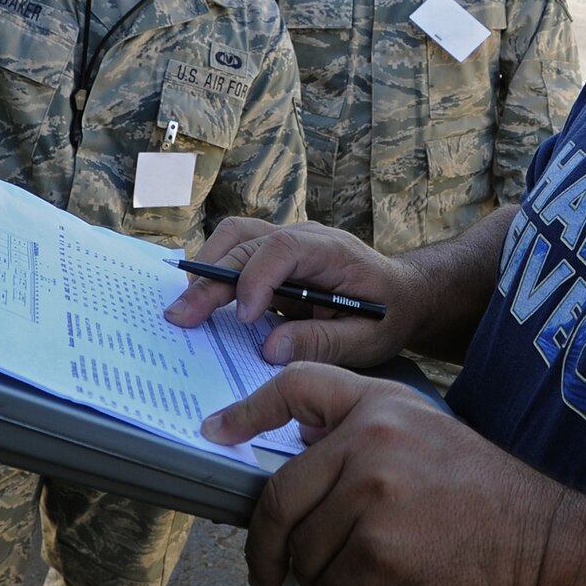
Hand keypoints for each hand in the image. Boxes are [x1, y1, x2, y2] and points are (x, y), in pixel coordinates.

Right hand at [164, 218, 415, 367]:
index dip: (256, 279)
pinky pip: (236, 251)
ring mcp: (288, 240)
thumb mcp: (366, 339)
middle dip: (211, 281)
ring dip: (205, 268)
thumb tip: (270, 349)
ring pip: (235, 236)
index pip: (283, 248)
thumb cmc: (388, 315)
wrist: (402, 294)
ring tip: (184, 308)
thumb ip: (322, 342)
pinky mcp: (275, 254)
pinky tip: (199, 302)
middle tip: (182, 318)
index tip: (242, 318)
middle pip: (247, 242)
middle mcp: (306, 236)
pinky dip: (213, 271)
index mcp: (333, 252)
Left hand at [204, 363, 567, 585]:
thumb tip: (295, 462)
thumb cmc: (485, 505)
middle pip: (279, 496)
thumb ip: (363, 440)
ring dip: (328, 585)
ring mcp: (372, 496)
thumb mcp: (425, 439)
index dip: (248, 410)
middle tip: (267, 574)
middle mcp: (371, 441)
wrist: (545, 551)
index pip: (297, 385)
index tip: (214, 432)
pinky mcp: (377, 554)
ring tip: (374, 583)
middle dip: (267, 547)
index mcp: (381, 406)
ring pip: (305, 555)